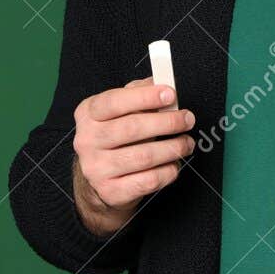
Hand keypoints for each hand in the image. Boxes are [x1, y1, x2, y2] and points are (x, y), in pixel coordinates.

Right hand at [72, 77, 194, 236]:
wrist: (99, 180)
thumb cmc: (115, 138)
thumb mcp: (119, 110)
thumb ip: (138, 93)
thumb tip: (163, 82)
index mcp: (88, 113)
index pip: (114, 101)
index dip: (144, 97)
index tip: (170, 94)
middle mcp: (87, 140)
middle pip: (131, 128)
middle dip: (166, 122)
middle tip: (187, 119)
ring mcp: (96, 168)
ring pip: (143, 156)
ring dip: (172, 148)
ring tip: (186, 143)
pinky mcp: (111, 191)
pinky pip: (148, 181)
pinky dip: (167, 171)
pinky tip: (174, 164)